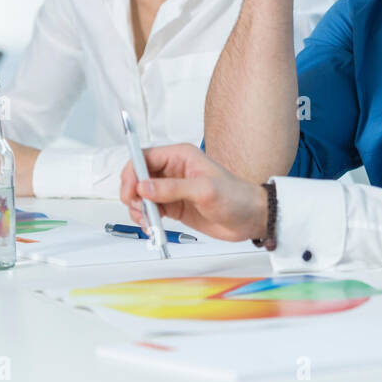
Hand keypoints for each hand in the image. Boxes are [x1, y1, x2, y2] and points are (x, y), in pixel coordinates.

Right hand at [119, 143, 267, 243]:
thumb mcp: (204, 190)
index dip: (132, 172)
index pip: (144, 157)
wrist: (250, 219)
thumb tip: (144, 187)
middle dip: (133, 193)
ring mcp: (172, 189)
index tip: (131, 192)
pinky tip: (153, 226)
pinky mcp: (173, 206)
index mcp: (181, 156)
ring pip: (141, 194)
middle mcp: (174, 170)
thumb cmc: (236, 198)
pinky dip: (146, 218)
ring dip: (139, 208)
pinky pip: (150, 209)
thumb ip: (172, 188)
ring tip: (149, 221)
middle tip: (140, 210)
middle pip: (138, 176)